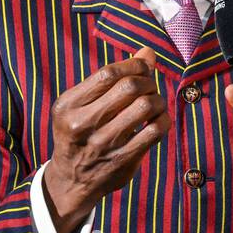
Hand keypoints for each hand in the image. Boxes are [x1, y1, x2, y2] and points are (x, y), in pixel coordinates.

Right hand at [43, 46, 170, 232]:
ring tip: (155, 104)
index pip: (108, 73)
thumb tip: (148, 53)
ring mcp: (103, 144)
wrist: (71, 180)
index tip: (143, 68)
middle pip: (130, 87)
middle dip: (148, 82)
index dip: (134, 65)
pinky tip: (159, 121)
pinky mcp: (123, 160)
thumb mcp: (82, 104)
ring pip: (145, 107)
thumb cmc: (81, 132)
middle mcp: (81, 124)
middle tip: (150, 88)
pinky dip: (164, 120)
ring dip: (159, 100)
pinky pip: (155, 131)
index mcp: (68, 104)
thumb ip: (113, 79)